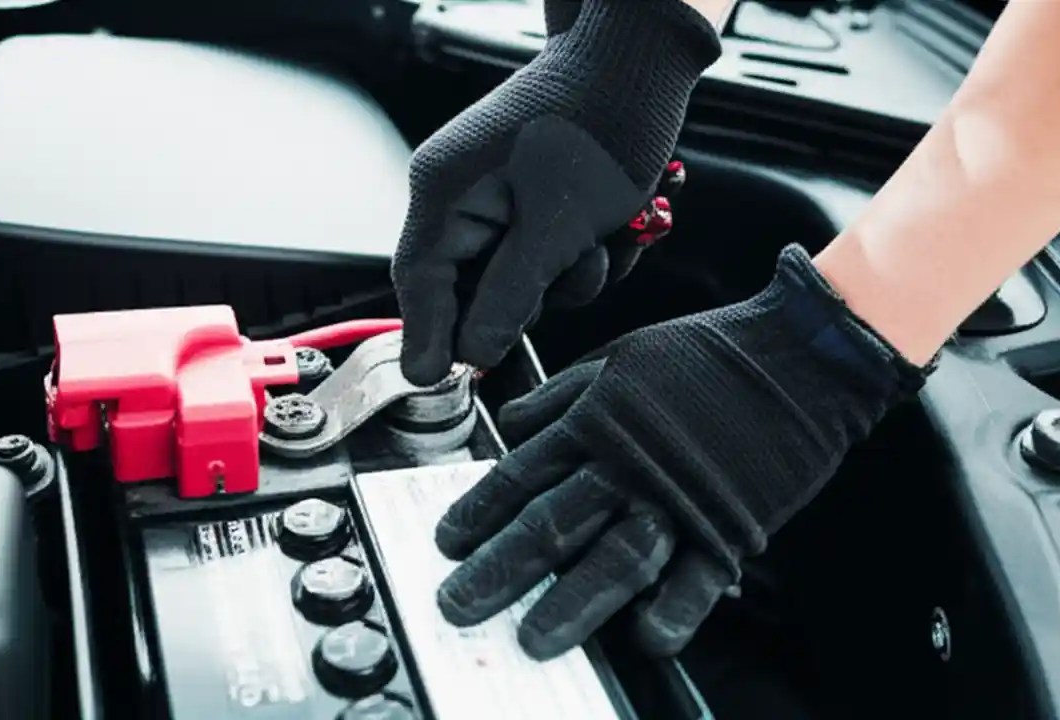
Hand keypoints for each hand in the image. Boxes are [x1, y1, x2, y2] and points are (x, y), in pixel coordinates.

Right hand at [392, 0, 721, 385]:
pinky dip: (582, 254)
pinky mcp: (530, 198)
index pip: (420, 282)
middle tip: (575, 267)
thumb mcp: (559, 225)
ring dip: (570, 275)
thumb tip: (474, 353)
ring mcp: (495, 195)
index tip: (431, 382)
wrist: (639, 59)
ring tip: (607, 234)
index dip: (427, 336)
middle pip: (472, 286)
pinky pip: (545, 255)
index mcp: (447, 191)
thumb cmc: (600, 121)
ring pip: (519, 277)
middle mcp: (461, 193)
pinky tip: (613, 227)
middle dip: (532, 294)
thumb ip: (510, 296)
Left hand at [434, 245, 931, 659]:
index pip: (520, 475)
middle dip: (499, 571)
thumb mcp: (616, 358)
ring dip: (571, 603)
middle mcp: (627, 464)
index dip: (477, 513)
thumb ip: (559, 396)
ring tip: (534, 639)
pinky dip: (674, 609)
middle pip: (551, 525)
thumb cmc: (704, 355)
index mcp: (594, 422)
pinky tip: (648, 639)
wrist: (796, 353)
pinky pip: (696, 575)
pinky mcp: (730, 521)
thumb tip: (509, 422)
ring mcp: (678, 497)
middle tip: (459, 606)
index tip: (445, 545)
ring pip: (612, 557)